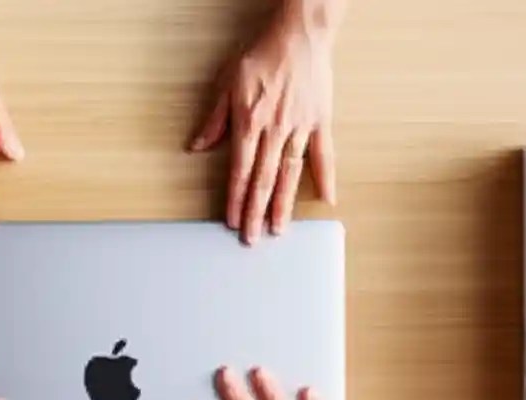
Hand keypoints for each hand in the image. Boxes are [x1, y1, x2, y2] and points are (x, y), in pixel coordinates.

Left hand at [189, 0, 343, 242]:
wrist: (299, 35)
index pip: (240, 171)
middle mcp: (275, 130)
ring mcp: (300, 128)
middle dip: (255, 212)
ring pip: (290, 174)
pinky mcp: (321, 122)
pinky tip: (326, 199)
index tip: (232, 220)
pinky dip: (326, 178)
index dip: (235, 199)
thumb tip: (198, 145)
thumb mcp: (228, 83)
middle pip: (263, 180)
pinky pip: (325, 155)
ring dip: (283, 204)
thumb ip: (215, 118)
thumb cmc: (263, 55)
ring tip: (279, 228)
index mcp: (250, 123)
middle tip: (252, 238)